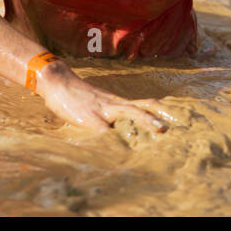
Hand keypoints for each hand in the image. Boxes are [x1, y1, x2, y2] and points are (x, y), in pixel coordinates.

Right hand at [37, 64, 169, 132]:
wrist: (58, 81)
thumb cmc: (77, 95)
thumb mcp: (97, 103)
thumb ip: (109, 114)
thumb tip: (118, 131)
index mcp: (116, 103)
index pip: (141, 105)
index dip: (156, 112)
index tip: (172, 120)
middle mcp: (113, 104)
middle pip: (139, 108)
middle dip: (155, 118)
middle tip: (169, 127)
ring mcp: (102, 109)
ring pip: (129, 113)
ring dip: (146, 120)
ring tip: (160, 128)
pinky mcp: (89, 117)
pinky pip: (105, 131)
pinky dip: (115, 139)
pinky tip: (123, 149)